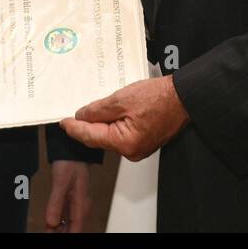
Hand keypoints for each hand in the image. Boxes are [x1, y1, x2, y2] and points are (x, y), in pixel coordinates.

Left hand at [45, 160, 90, 232]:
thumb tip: (51, 223)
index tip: (55, 238)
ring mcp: (76, 203)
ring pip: (69, 223)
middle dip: (61, 233)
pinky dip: (59, 222)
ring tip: (48, 231)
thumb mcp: (61, 183)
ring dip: (59, 229)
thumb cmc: (70, 162)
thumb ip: (56, 203)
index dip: (67, 236)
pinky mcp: (71, 199)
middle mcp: (81, 205)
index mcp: (81, 204)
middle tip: (48, 234)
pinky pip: (65, 215)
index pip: (76, 228)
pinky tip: (51, 225)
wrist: (72, 150)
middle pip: (72, 228)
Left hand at [61, 76, 189, 161]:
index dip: (74, 128)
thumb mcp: (122, 98)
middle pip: (99, 138)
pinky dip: (113, 124)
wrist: (185, 97)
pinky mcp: (144, 142)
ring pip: (110, 136)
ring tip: (91, 110)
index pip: (90, 136)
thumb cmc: (160, 97)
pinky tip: (109, 113)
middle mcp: (131, 151)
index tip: (62, 123)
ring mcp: (138, 148)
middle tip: (72, 115)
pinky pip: (121, 134)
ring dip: (101, 123)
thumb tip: (82, 116)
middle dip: (86, 126)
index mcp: (124, 143)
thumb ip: (98, 109)